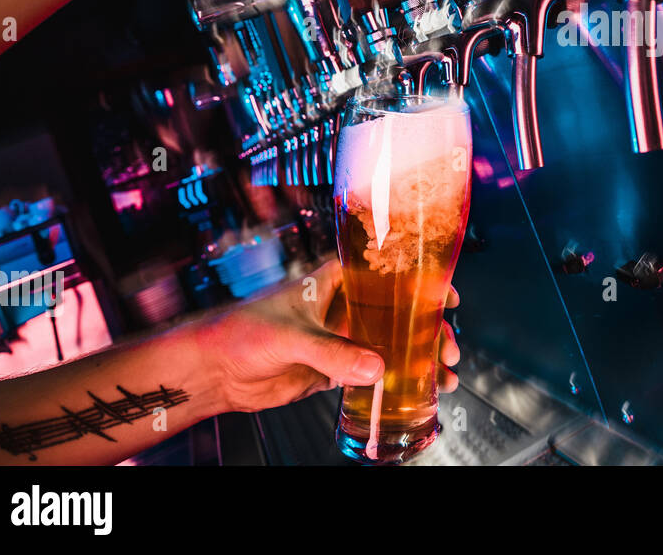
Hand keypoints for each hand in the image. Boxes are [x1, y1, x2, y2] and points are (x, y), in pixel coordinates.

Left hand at [196, 259, 460, 413]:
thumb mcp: (291, 336)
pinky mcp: (334, 369)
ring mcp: (341, 339)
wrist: (213, 370)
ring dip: (419, 357)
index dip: (421, 281)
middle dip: (429, 329)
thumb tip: (376, 367)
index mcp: (335, 282)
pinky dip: (397, 381)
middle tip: (449, 348)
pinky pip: (372, 373)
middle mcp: (343, 307)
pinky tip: (417, 390)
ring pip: (391, 343)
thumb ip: (333, 352)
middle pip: (399, 312)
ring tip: (444, 375)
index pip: (387, 272)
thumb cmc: (240, 332)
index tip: (447, 297)